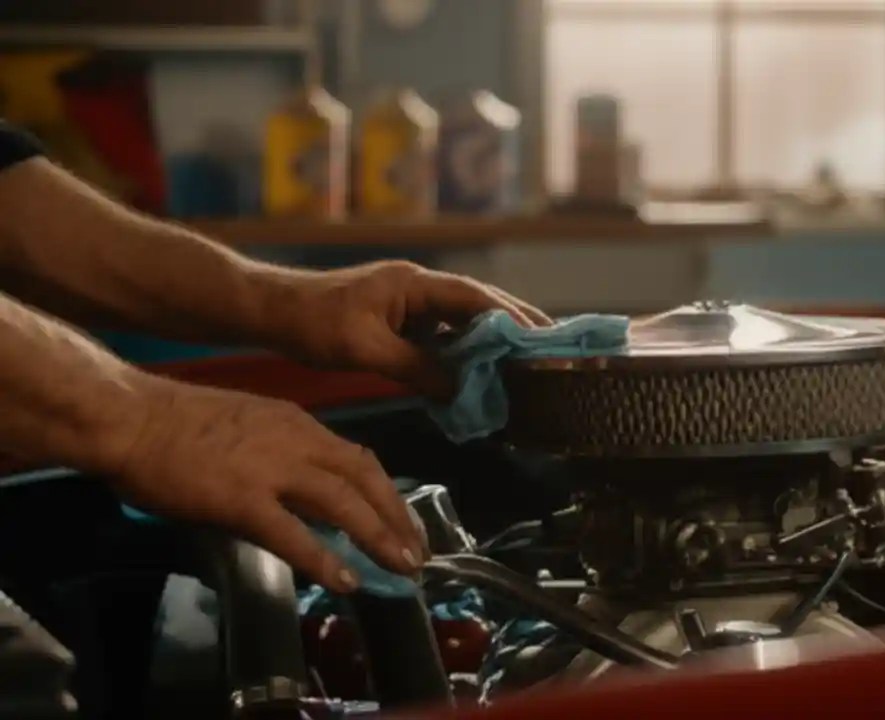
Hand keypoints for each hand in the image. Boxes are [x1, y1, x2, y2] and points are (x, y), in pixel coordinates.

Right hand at [104, 374, 423, 592]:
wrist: (132, 416)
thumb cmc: (180, 423)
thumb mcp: (251, 423)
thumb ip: (286, 452)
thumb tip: (311, 489)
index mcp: (300, 424)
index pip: (360, 460)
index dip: (388, 494)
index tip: (404, 522)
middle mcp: (298, 442)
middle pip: (365, 479)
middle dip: (397, 517)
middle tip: (417, 552)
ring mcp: (272, 470)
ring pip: (343, 503)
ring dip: (378, 537)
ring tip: (400, 567)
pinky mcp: (242, 499)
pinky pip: (294, 535)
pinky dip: (324, 559)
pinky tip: (345, 580)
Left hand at [272, 261, 551, 398]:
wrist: (271, 311)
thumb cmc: (312, 323)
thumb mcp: (364, 350)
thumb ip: (414, 368)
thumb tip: (458, 389)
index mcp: (414, 284)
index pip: (475, 298)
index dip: (512, 316)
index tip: (542, 335)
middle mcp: (418, 288)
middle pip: (478, 304)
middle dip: (514, 323)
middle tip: (550, 345)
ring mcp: (409, 303)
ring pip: (462, 319)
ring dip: (491, 338)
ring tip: (525, 360)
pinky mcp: (399, 320)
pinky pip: (442, 334)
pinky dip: (463, 350)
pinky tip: (478, 370)